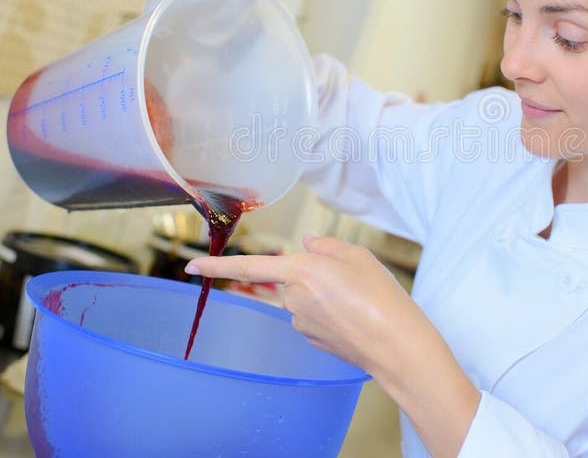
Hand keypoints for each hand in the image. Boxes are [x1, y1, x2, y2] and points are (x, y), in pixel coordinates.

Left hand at [187, 234, 481, 457]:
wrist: (396, 344)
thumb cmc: (380, 297)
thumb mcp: (358, 256)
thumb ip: (327, 245)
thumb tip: (309, 243)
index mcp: (301, 271)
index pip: (249, 267)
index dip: (217, 266)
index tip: (191, 266)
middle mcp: (294, 299)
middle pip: (293, 279)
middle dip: (314, 276)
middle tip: (352, 279)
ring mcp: (301, 323)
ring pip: (305, 299)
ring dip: (325, 296)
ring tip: (359, 300)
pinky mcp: (312, 341)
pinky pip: (315, 318)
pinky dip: (331, 314)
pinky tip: (355, 316)